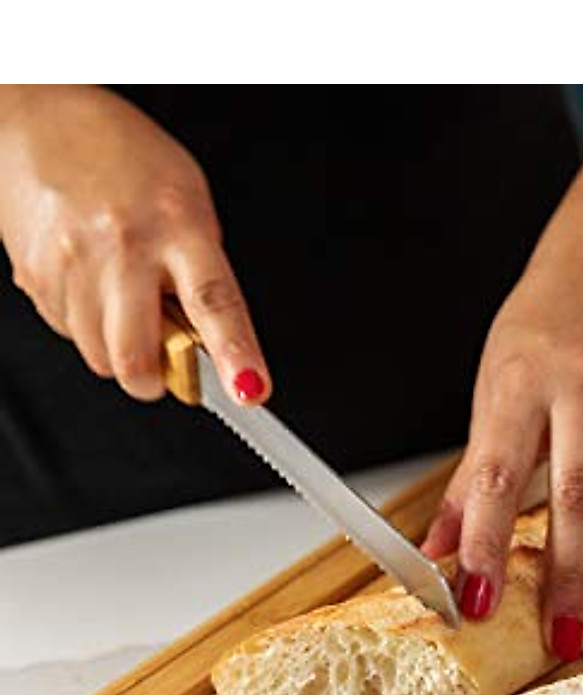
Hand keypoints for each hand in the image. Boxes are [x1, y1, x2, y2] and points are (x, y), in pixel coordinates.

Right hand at [0, 86, 269, 402]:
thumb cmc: (129, 164)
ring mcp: (73, 260)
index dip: (235, 354)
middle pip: (138, 356)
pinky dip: (87, 327)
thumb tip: (214, 348)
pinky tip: (92, 286)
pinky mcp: (35, 273)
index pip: (214, 301)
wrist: (44, 120)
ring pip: (101, 356)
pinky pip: (69, 333)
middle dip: (156, 379)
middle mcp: (123, 244)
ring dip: (120, 351)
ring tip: (125, 302)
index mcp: (178, 225)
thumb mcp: (190, 206)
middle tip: (167, 364)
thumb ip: (203, 274)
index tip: (250, 390)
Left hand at [422, 232, 582, 663]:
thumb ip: (470, 478)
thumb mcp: (492, 390)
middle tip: (564, 642)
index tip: (475, 602)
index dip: (486, 542)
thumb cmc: (544, 332)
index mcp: (522, 381)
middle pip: (581, 493)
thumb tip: (438, 553)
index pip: (498, 473)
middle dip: (573, 575)